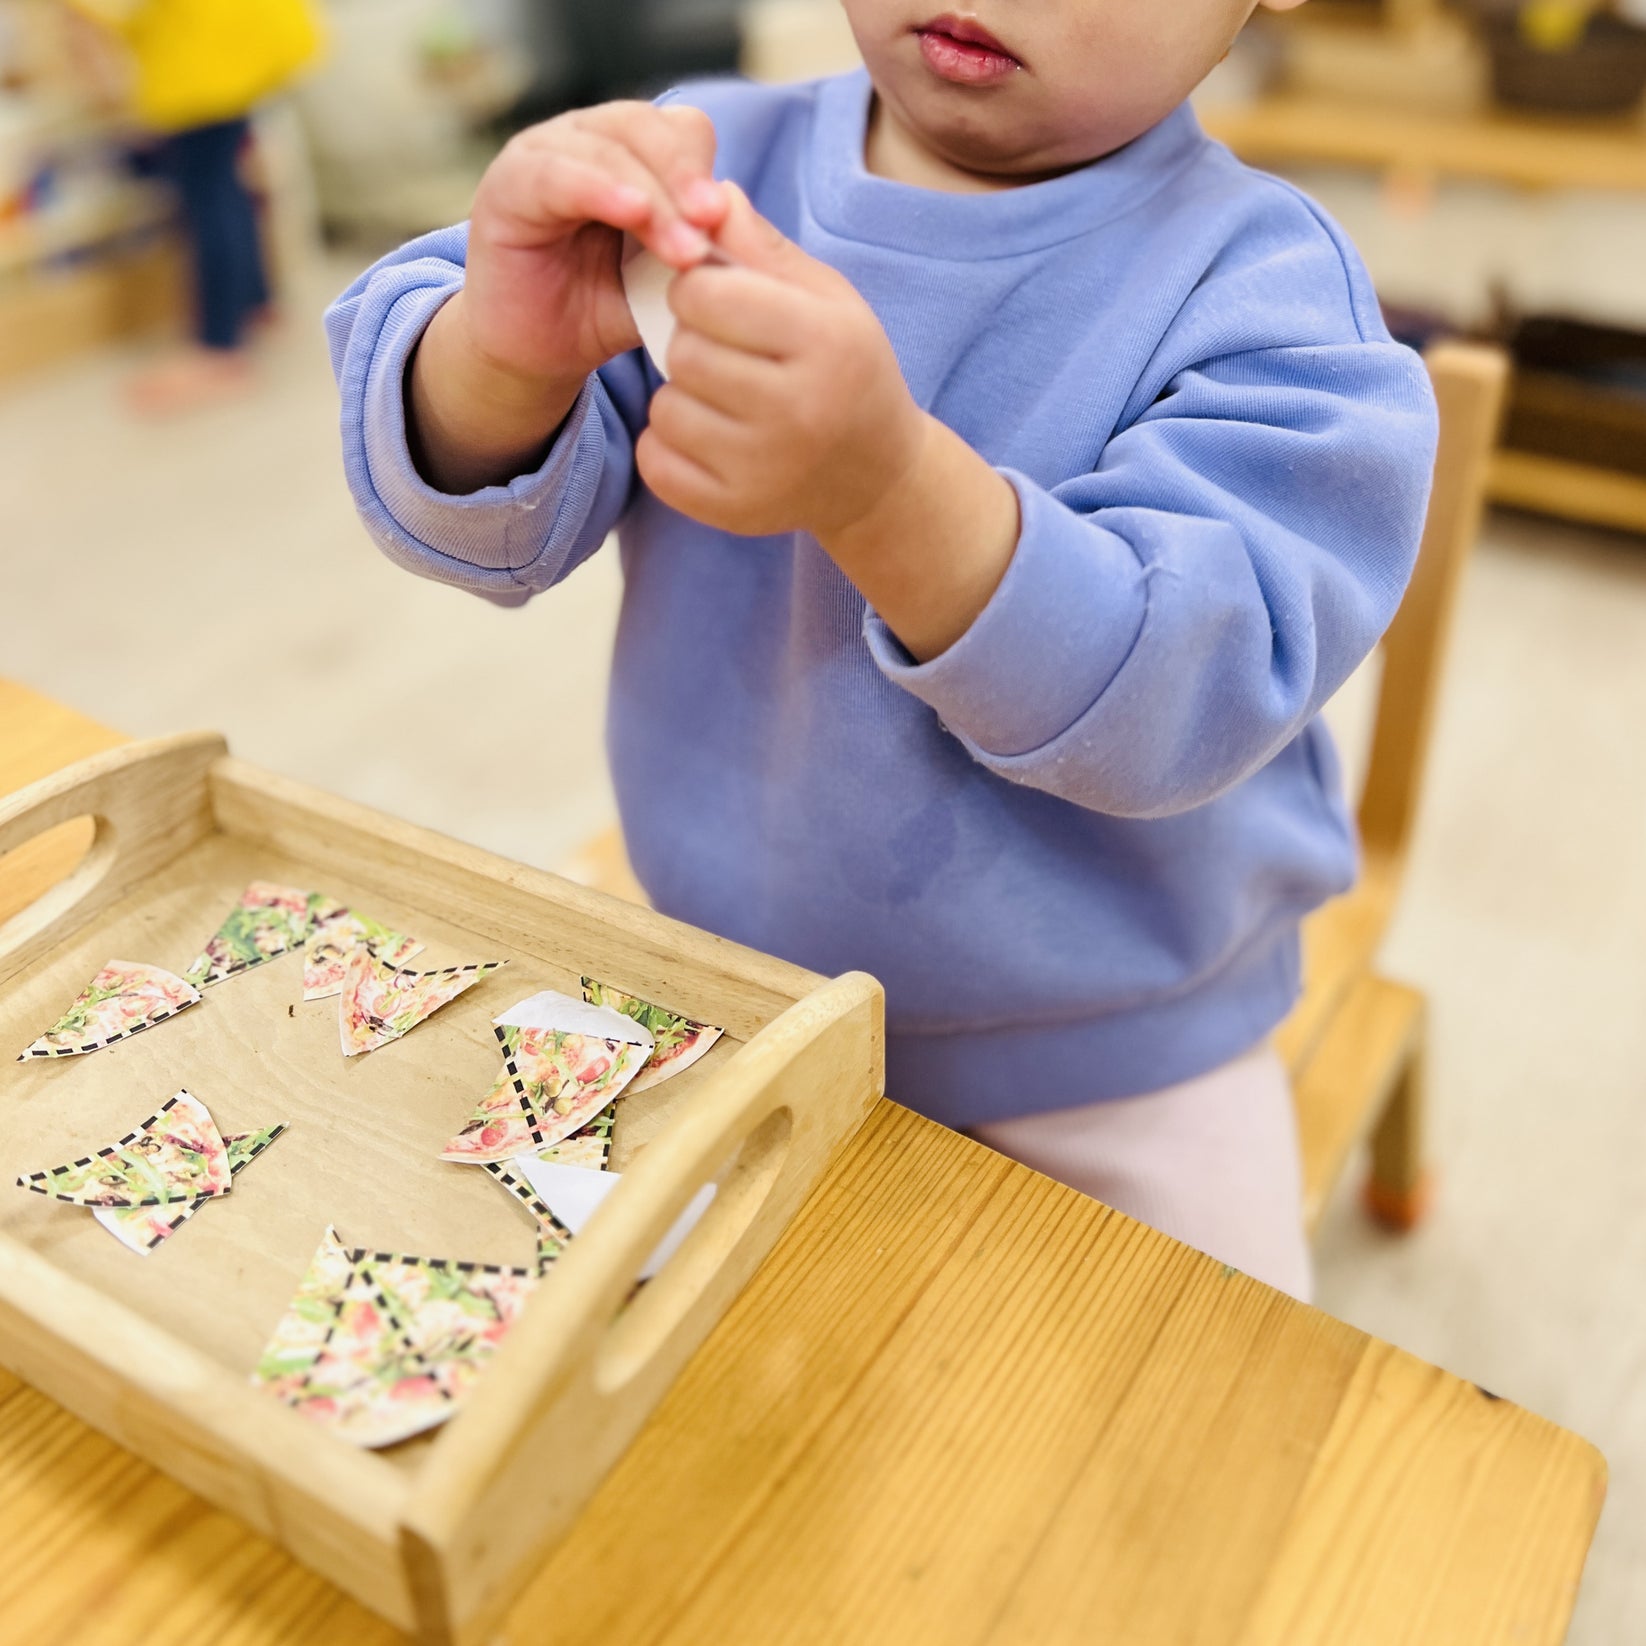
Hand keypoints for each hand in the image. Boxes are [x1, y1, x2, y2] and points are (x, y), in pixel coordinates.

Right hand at [462, 100, 726, 385]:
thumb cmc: (602, 311)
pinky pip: (557, 175)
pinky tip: (631, 213)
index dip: (703, 168)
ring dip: (653, 197)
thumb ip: (697, 256)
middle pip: (647, 127)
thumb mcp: (664, 283)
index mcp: (631, 154)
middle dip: (685, 176)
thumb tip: (750, 241)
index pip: (678, 131)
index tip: (730, 220)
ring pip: (610, 148)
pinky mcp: (508, 185)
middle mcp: (587, 140)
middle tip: (713, 222)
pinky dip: (598, 189)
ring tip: (682, 247)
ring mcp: (544, 154)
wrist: (537, 353)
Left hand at [639, 186, 1019, 659]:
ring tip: (720, 397)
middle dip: (689, 343)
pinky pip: (657, 464)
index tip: (712, 298)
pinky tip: (707, 436)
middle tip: (720, 353)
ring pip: (667, 410)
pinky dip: (669, 446)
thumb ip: (760, 246)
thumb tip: (707, 190)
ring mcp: (766, 470)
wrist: (875, 474)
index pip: (706, 295)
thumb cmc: (843, 366)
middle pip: (683, 354)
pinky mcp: (735, 511)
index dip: (695, 288)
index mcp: (824, 342)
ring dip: (680, 397)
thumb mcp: (823, 296)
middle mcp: (800, 411)